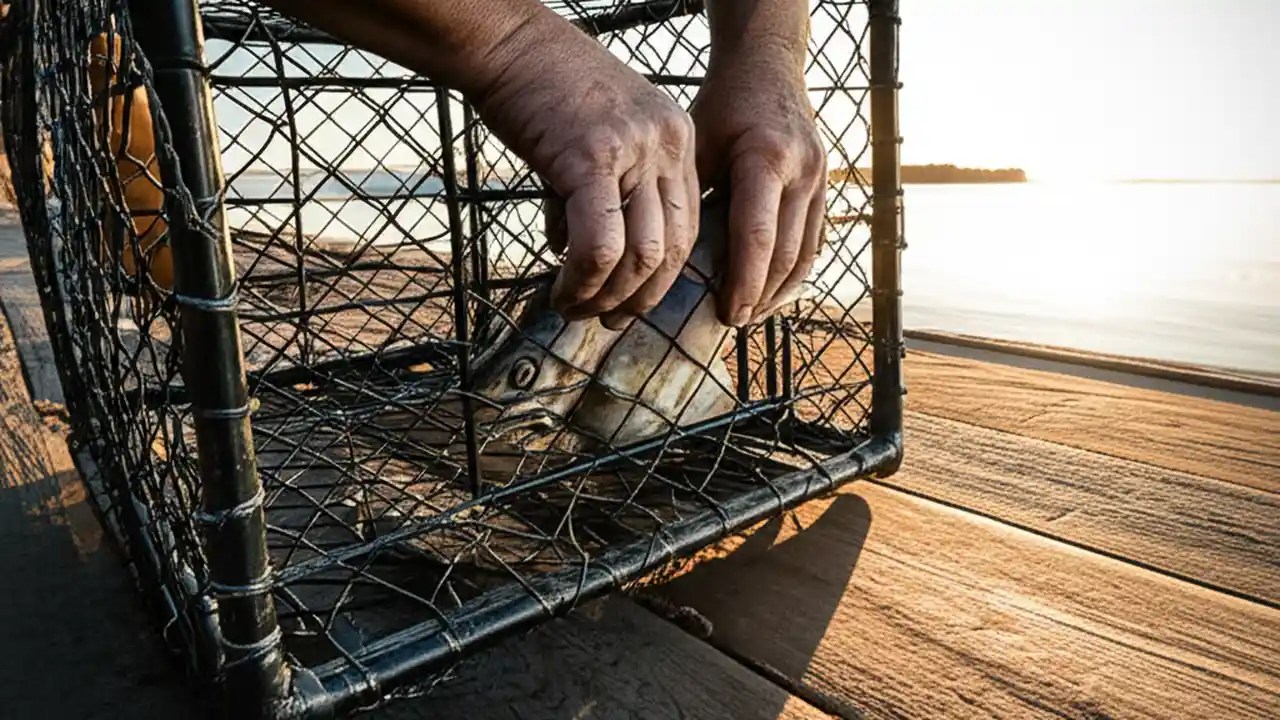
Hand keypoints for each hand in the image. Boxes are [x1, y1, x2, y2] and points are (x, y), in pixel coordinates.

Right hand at [476, 16, 699, 329]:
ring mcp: (635, 150)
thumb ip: (607, 192)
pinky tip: (561, 291)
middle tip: (605, 320)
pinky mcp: (593, 159)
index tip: (629, 302)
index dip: (660, 278)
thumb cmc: (543, 90)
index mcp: (676, 139)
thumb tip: (587, 258)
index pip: (687, 228)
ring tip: (575, 308)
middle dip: (640, 300)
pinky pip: (601, 246)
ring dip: (608, 297)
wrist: (507, 43)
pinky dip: (583, 281)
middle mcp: (667, 144)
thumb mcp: (597, 139)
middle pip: (675, 251)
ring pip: (643, 257)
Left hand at [691, 44, 826, 326]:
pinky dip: (794, 271)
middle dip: (762, 295)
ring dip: (781, 291)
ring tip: (752, 315)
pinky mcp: (827, 185)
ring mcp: (821, 178)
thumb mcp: (698, 144)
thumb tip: (674, 260)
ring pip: (807, 252)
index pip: (757, 236)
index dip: (744, 283)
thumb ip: (693, 197)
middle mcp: (802, 170)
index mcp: (766, 158)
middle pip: (786, 253)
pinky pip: (814, 240)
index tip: (727, 314)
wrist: (768, 65)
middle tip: (735, 323)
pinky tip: (772, 290)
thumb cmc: (722, 104)